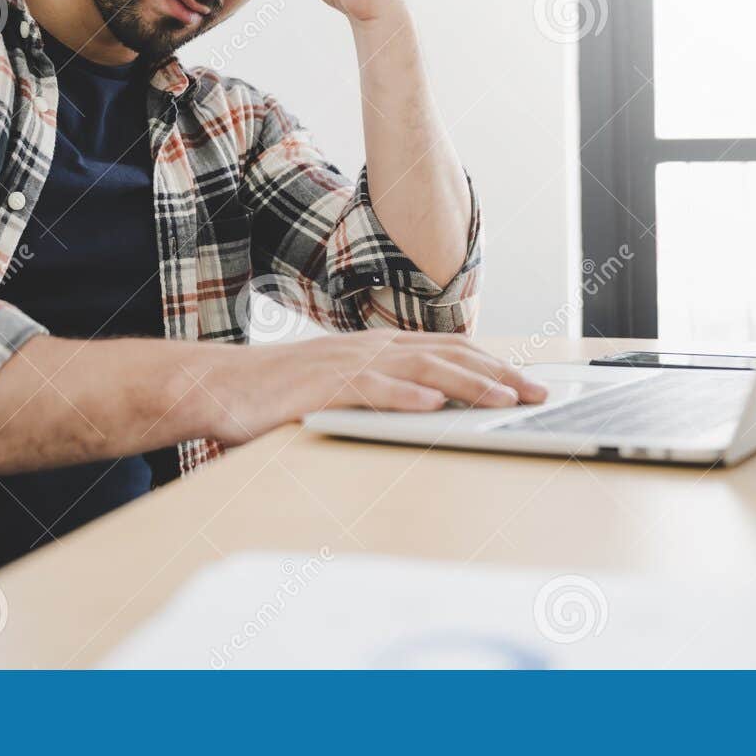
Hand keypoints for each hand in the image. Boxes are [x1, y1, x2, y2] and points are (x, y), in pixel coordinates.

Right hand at [197, 329, 548, 447]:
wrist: (217, 386)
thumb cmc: (279, 394)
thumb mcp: (343, 389)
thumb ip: (383, 393)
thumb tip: (431, 407)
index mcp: (379, 348)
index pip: (449, 348)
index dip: (492, 363)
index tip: (529, 381)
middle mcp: (371, 348)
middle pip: (448, 356)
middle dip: (499, 374)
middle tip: (538, 394)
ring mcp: (348, 364)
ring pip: (420, 368)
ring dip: (468, 383)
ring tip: (504, 398)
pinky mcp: (322, 387)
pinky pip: (371, 389)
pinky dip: (404, 396)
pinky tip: (433, 406)